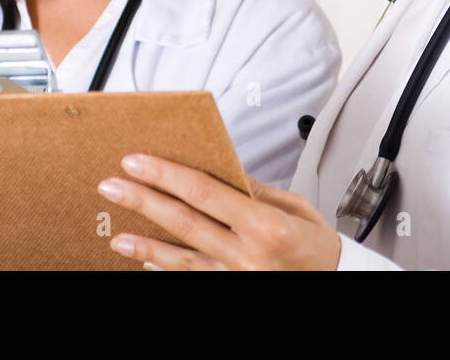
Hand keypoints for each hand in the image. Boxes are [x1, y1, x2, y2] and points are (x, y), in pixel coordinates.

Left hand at [97, 154, 342, 269]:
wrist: (337, 284)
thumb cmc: (318, 247)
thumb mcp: (295, 207)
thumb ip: (255, 190)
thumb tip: (221, 170)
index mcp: (265, 225)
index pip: (204, 192)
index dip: (166, 175)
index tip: (138, 160)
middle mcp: (247, 255)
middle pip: (184, 223)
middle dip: (144, 201)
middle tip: (112, 185)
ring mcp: (236, 278)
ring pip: (181, 260)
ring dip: (145, 245)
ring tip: (116, 235)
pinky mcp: (231, 290)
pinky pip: (192, 280)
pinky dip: (166, 270)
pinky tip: (144, 262)